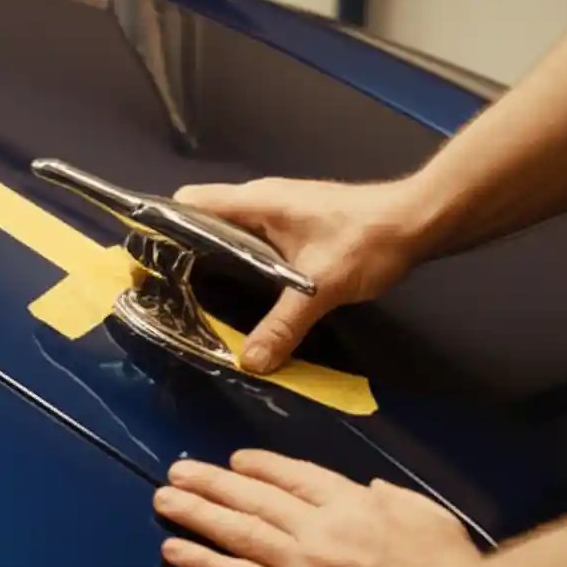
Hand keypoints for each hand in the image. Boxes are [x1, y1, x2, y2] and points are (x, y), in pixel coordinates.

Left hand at [153, 451, 480, 566]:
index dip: (260, 467)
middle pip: (254, 496)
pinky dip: (204, 561)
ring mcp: (303, 565)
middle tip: (178, 470)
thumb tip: (370, 489)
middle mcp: (319, 526)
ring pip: (238, 530)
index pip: (295, 475)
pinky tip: (176, 549)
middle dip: (212, 482)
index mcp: (353, 502)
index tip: (236, 461)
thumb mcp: (429, 517)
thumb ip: (394, 499)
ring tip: (164, 499)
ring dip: (196, 512)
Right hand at [175, 177, 433, 373]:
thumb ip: (283, 325)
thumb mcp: (322, 287)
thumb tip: (251, 363)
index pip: (189, 203)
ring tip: (193, 300)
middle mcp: (261, 203)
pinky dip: (237, 265)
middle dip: (181, 253)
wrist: (417, 221)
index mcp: (256, 203)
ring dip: (210, 261)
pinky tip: (240, 297)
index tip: (149, 264)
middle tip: (166, 293)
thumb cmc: (369, 239)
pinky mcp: (295, 228)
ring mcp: (279, 213)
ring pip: (227, 233)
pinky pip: (251, 243)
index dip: (162, 229)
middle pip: (202, 220)